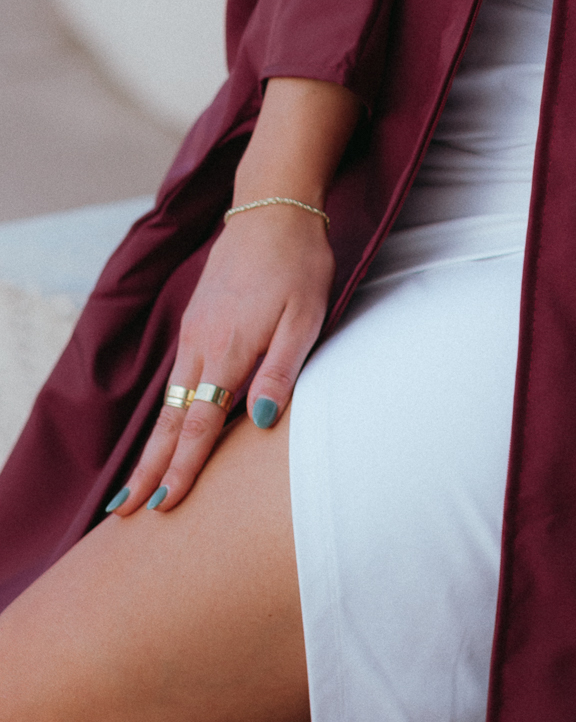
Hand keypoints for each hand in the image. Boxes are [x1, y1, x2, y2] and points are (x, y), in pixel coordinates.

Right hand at [105, 201, 333, 518]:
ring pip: (170, 402)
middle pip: (172, 420)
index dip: (183, 466)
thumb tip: (260, 423)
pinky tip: (165, 431)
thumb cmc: (299, 264)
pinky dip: (166, 414)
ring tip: (135, 485)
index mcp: (228, 348)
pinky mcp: (196, 323)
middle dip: (149, 468)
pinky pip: (177, 380)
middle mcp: (201, 345)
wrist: (273, 209)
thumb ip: (282, 369)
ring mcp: (194, 333)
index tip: (163, 504)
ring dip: (153, 445)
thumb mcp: (305, 315)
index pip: (200, 422)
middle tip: (124, 513)